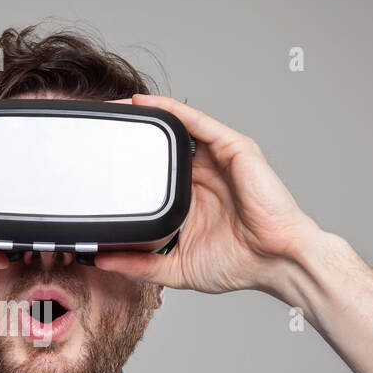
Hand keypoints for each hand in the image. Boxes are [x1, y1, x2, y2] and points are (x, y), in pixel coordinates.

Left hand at [94, 94, 324, 295]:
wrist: (276, 261)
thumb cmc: (239, 264)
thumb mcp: (175, 268)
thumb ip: (138, 265)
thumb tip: (100, 260)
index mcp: (190, 199)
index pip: (153, 174)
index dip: (127, 164)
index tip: (96, 159)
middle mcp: (203, 175)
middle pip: (161, 147)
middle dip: (132, 135)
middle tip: (98, 128)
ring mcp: (218, 160)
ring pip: (176, 129)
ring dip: (146, 116)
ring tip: (114, 109)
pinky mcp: (232, 148)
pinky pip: (196, 122)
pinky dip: (170, 110)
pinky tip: (144, 103)